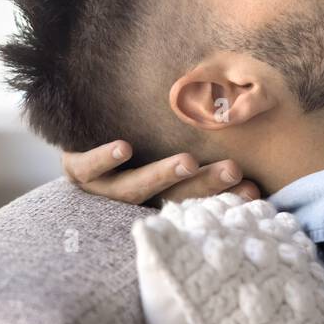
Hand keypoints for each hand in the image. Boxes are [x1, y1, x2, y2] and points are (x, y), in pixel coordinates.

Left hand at [61, 140, 259, 206]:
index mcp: (157, 196)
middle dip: (203, 186)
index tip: (254, 189)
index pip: (195, 200)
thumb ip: (198, 142)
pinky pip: (88, 167)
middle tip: (232, 171)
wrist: (69, 129)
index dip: (224, 196)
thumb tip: (248, 124)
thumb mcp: (165, 142)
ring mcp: (103, 186)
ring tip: (188, 162)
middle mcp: (132, 197)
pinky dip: (104, 159)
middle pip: (169, 197)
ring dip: (162, 175)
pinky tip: (123, 147)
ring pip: (132, 188)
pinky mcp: (77, 169)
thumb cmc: (130, 136)